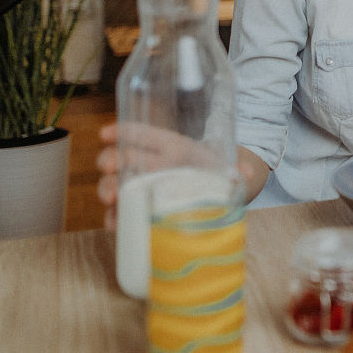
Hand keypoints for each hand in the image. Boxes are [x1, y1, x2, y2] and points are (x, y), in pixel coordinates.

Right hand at [97, 122, 266, 229]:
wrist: (214, 192)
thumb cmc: (213, 172)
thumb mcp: (224, 167)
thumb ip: (234, 169)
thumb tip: (247, 172)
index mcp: (170, 147)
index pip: (142, 133)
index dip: (123, 130)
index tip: (106, 134)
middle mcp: (150, 163)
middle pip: (121, 156)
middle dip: (110, 160)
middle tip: (110, 170)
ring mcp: (140, 186)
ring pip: (114, 182)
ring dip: (107, 188)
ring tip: (112, 197)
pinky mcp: (138, 208)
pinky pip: (121, 212)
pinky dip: (115, 217)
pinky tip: (115, 222)